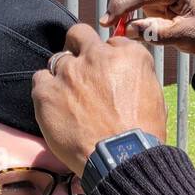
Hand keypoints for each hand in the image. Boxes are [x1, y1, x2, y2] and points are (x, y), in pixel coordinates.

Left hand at [31, 23, 166, 173]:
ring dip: (63, 75)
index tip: (107, 73)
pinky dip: (46, 91)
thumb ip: (135, 74)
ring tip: (70, 99)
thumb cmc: (142, 134)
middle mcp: (97, 56)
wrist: (122, 159)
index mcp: (128, 55)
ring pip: (58, 59)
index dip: (108, 58)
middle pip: (79, 35)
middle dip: (79, 46)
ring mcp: (69, 72)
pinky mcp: (47, 91)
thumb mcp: (154, 94)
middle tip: (80, 69)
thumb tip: (123, 73)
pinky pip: (39, 79)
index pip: (112, 42)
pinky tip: (56, 108)